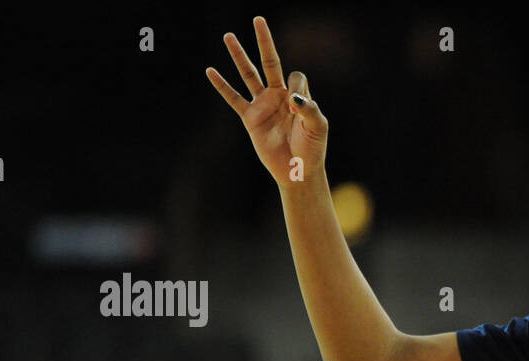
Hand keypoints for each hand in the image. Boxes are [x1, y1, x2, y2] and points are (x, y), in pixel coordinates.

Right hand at [205, 16, 327, 187]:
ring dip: (239, 56)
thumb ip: (309, 108)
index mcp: (298, 96)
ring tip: (228, 36)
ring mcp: (263, 105)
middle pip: (269, 62)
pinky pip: (234, 99)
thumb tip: (292, 98)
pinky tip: (211, 71)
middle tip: (258, 20)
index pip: (295, 76)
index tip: (296, 105)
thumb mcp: (318, 127)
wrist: (298, 172)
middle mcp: (279, 96)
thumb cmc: (312, 149)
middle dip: (264, 42)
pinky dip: (222, 86)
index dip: (297, 86)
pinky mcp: (251, 119)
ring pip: (249, 75)